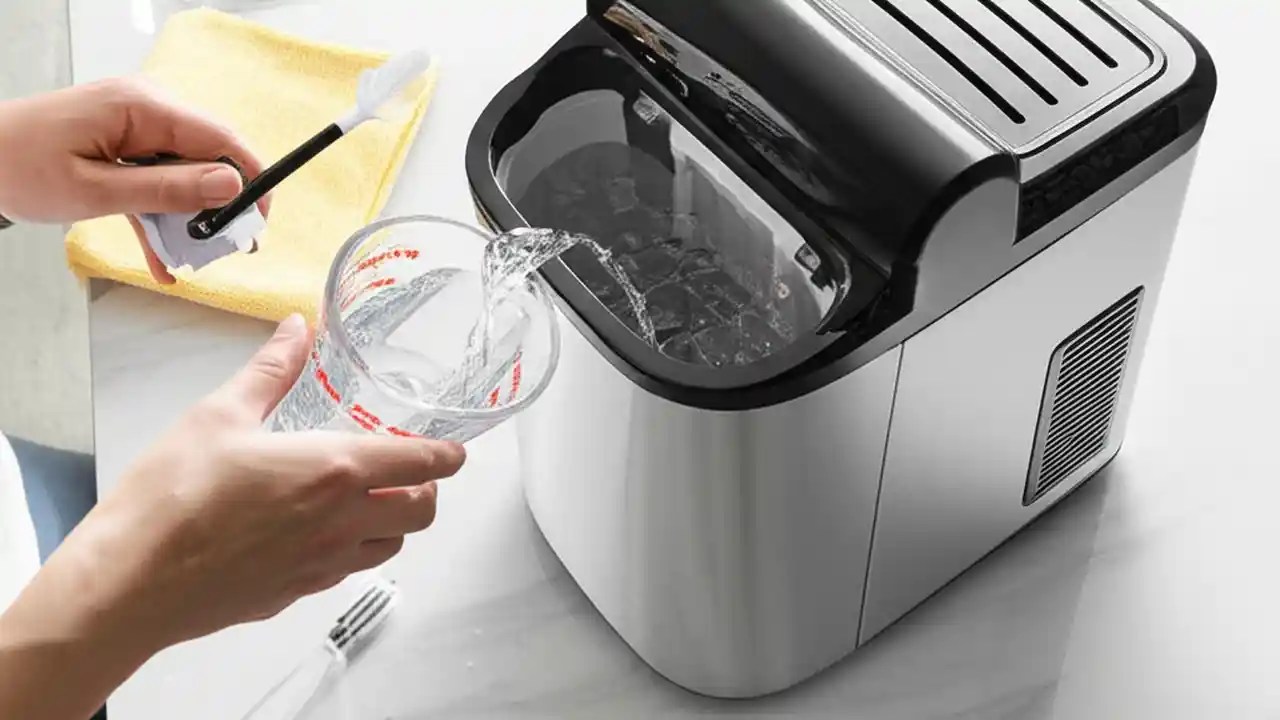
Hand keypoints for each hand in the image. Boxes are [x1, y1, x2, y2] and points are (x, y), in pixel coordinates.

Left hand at [0, 77, 270, 283]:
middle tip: (225, 250)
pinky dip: (162, 217)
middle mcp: (146, 108)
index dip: (250, 178)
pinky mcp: (125, 144)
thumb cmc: (18, 168)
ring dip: (189, 219)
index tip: (260, 221)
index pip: (220, 138)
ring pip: (186, 174)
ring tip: (190, 261)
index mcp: (142, 107)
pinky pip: (159, 180)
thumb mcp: (96, 190)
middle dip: (220, 205)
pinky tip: (165, 259)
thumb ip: (168, 189)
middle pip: (209, 157)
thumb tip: (231, 185)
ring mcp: (135, 126)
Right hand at [0, 315, 463, 719]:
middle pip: (421, 513)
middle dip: (426, 490)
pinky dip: (352, 551)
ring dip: (393, 524)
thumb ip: (270, 370)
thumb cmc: (171, 499)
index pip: (421, 463)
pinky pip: (346, 572)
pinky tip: (319, 533)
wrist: (130, 581)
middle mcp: (341, 523)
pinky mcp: (295, 593)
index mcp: (334, 471)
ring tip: (368, 500)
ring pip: (390, 548)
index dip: (447, 455)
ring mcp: (321, 565)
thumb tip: (296, 329)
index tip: (454, 449)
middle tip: (407, 472)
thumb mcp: (220, 415)